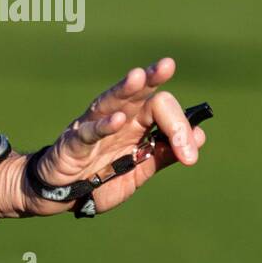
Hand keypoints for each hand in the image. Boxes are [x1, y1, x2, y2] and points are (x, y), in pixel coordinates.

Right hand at [0, 56, 205, 217]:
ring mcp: (93, 127)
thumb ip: (163, 155)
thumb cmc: (100, 180)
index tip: (190, 155)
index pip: (161, 109)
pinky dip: (102, 126)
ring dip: (126, 89)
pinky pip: (89, 132)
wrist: (62, 196)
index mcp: (135, 125)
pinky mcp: (73, 143)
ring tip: (141, 75)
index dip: (179, 127)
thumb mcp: (139, 172)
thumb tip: (199, 137)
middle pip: (139, 95)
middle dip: (155, 83)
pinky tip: (117, 120)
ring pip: (111, 101)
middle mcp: (116, 119)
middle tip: (168, 67)